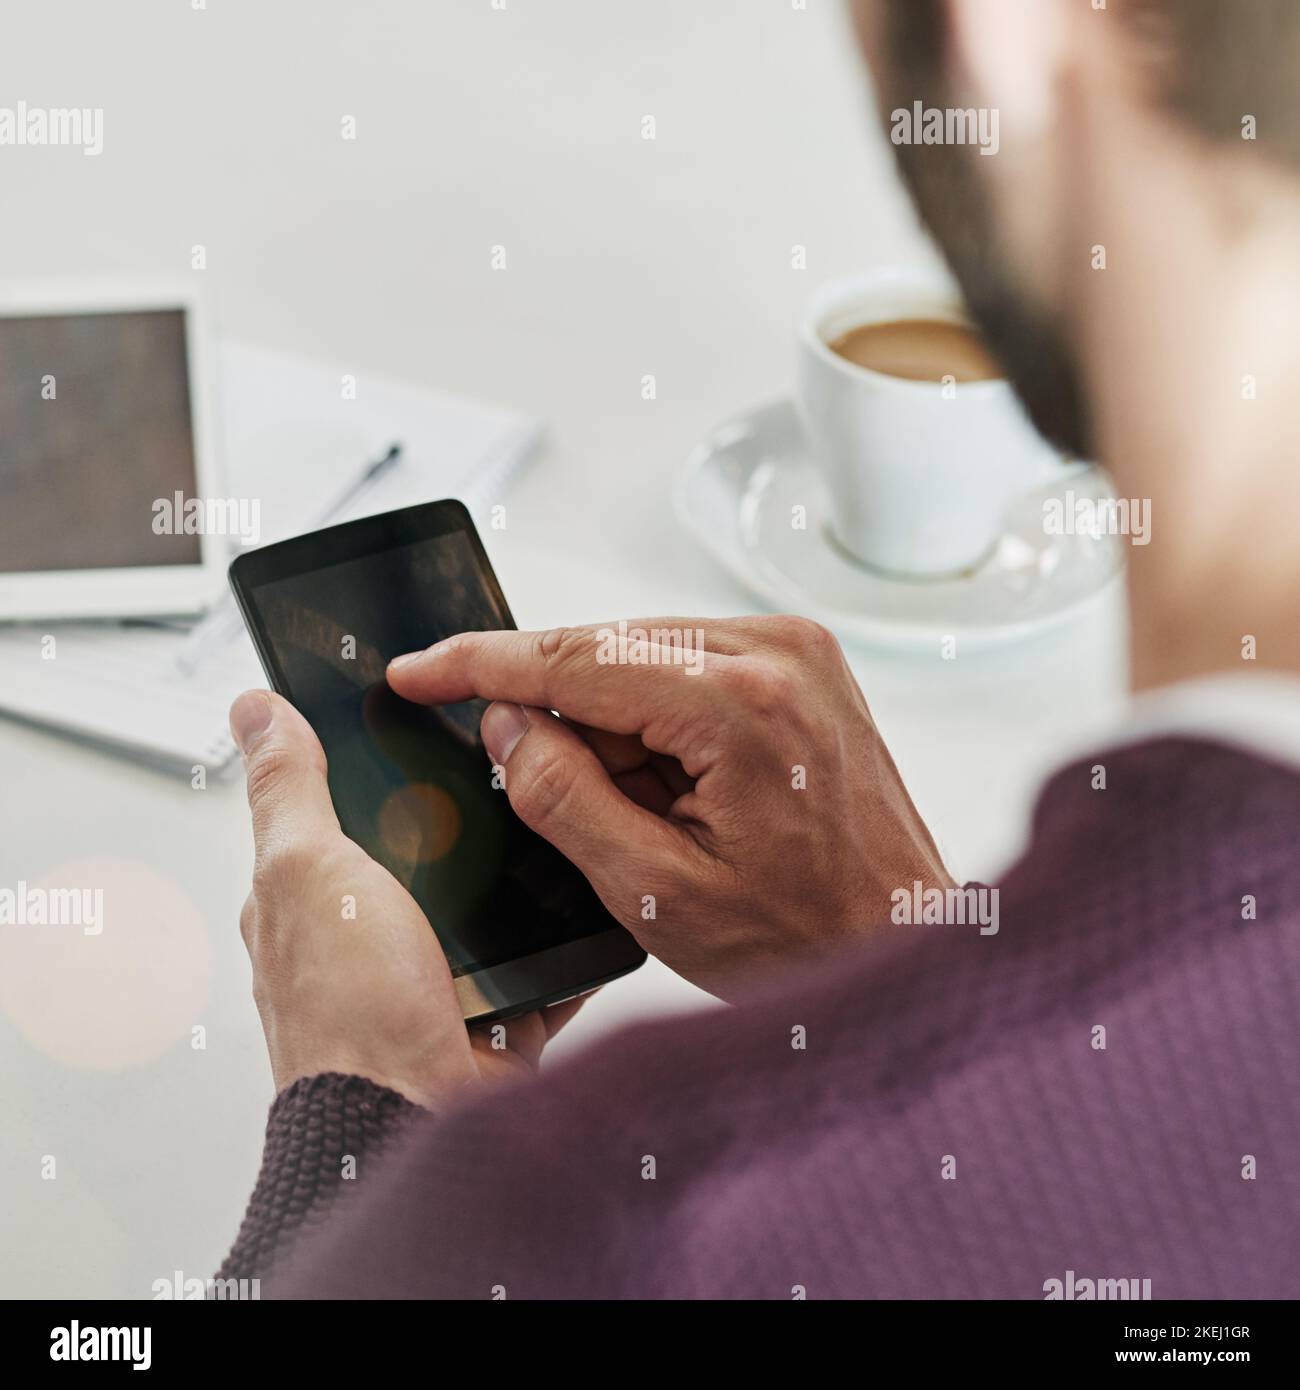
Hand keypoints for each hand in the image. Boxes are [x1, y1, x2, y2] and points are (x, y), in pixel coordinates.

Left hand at [229, 690, 584, 1108]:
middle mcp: (365, 933)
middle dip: (462, 816)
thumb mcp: (308, 869)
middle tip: (510, 764)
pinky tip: (587, 902)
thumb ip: (289, 788)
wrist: (416, 1124)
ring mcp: (429, 973)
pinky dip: (560, 940)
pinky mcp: (489, 1008)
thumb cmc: (348, 1013)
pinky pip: (535, 960)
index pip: (335, 803)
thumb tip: (256, 708)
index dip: (370, 757)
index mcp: (309, 893)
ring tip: (559, 819)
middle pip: (422, 847)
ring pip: (484, 900)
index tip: (420, 711)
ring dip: (517, 875)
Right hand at [387, 615, 951, 999]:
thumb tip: (509, 727)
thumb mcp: (657, 893)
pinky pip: (684, 665)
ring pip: (640, 655)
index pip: (575, 659)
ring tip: (645, 812)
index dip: (480, 665)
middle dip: (553, 713)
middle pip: (605, 649)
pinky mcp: (799, 662)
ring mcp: (795, 649)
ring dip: (608, 722)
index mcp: (740, 703)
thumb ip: (566, 799)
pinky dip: (650, 716)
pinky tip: (668, 785)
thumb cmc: (804, 936)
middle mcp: (776, 652)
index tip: (417, 671)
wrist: (904, 940)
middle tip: (544, 786)